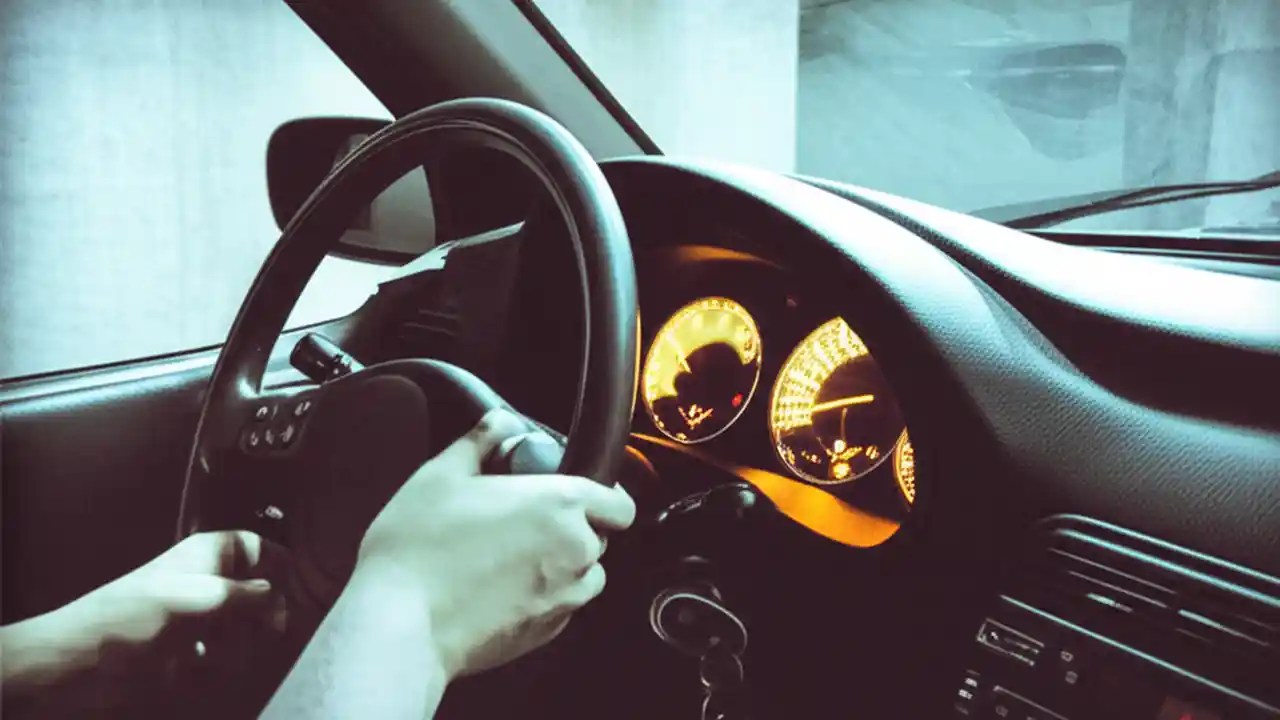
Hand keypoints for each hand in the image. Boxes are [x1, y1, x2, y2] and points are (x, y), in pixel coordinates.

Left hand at [1, 530, 288, 714]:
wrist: (81, 663)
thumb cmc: (135, 617)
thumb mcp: (197, 597)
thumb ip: (246, 595)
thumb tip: (276, 597)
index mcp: (209, 554)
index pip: (258, 547)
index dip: (278, 565)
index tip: (291, 591)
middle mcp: (209, 582)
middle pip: (260, 594)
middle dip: (259, 618)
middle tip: (255, 631)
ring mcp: (200, 619)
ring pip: (246, 631)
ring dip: (236, 647)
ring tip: (207, 652)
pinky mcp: (190, 651)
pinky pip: (224, 658)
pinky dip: (215, 665)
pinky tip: (192, 666)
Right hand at [355, 409, 635, 678]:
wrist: (402, 625)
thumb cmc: (419, 546)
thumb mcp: (441, 475)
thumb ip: (481, 441)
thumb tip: (501, 422)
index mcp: (560, 503)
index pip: (619, 503)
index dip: (603, 498)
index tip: (576, 496)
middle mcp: (575, 551)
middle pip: (598, 538)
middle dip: (572, 530)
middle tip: (526, 524)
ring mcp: (565, 598)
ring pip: (584, 576)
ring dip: (563, 566)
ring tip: (513, 560)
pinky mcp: (546, 634)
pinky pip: (561, 608)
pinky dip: (544, 598)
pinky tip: (501, 591)